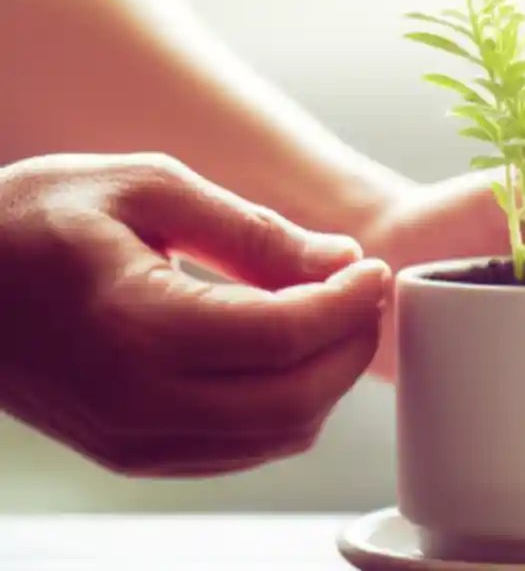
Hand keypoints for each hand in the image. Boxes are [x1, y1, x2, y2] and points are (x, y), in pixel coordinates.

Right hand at [0, 154, 388, 476]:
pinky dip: (286, 407)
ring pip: (278, 435)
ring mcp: (134, 440)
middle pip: (296, 400)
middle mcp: (138, 401)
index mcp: (138, 326)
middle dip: (350, 347)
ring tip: (328, 317)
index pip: (284, 336)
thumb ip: (252, 229)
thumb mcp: (146, 188)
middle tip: (362, 296)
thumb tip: (340, 258)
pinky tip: (285, 354)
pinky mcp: (134, 454)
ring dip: (325, 380)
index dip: (348, 304)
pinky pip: (243, 448)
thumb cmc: (35, 218)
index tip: (373, 269)